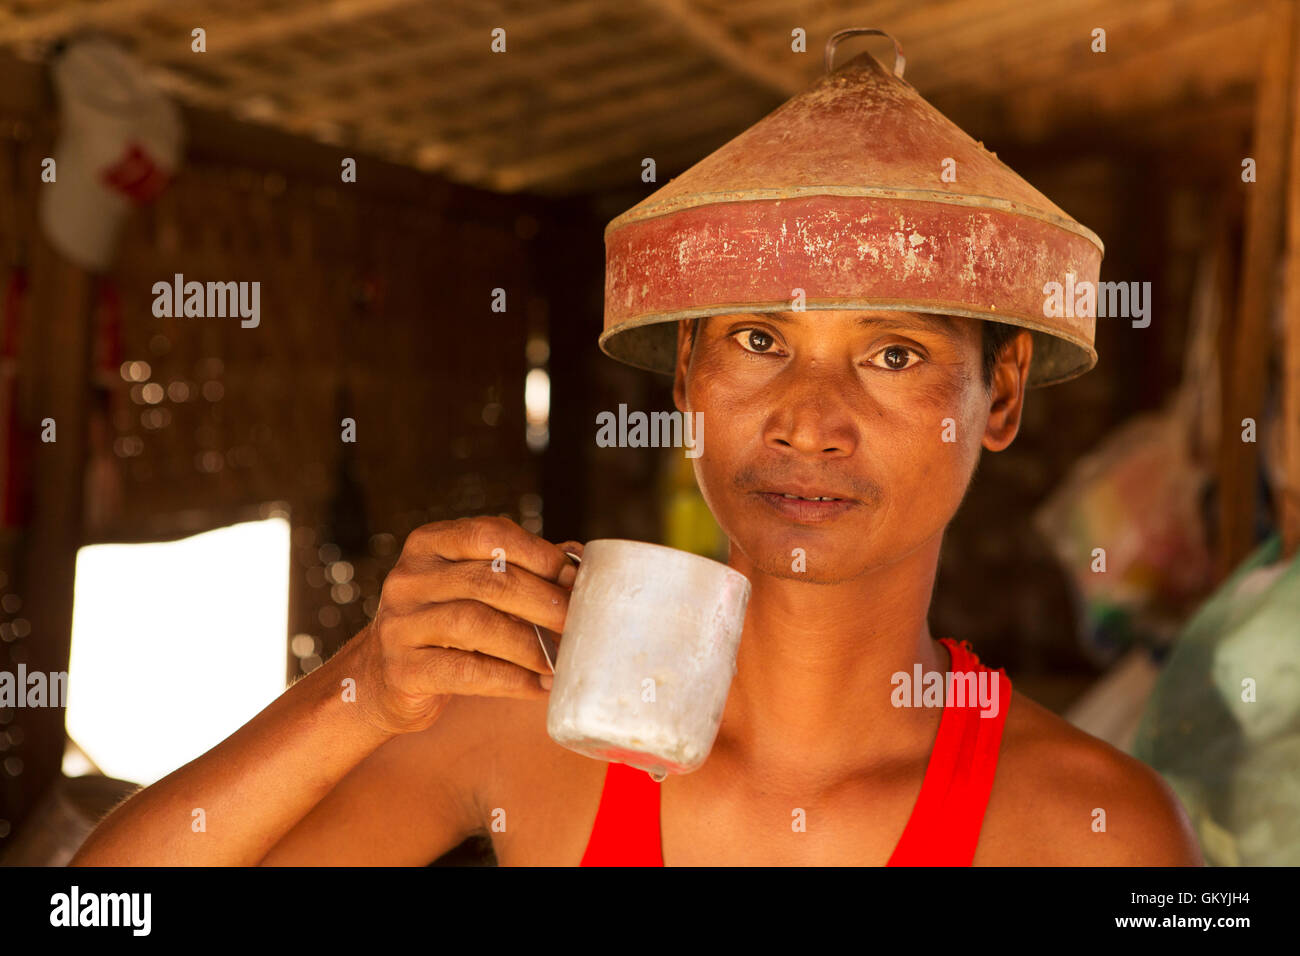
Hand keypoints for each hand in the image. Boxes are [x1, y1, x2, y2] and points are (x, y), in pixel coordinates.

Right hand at [343, 516, 583, 735]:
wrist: (382, 679)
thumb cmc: (445, 627)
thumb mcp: (473, 588)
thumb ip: (520, 569)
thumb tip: (577, 560)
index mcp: (429, 544)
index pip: (489, 534)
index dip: (538, 554)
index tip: (573, 579)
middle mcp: (408, 578)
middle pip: (488, 580)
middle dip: (542, 601)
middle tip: (577, 622)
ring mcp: (400, 624)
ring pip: (476, 624)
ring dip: (529, 644)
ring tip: (560, 659)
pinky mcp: (402, 670)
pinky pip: (466, 672)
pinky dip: (511, 679)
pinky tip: (539, 686)